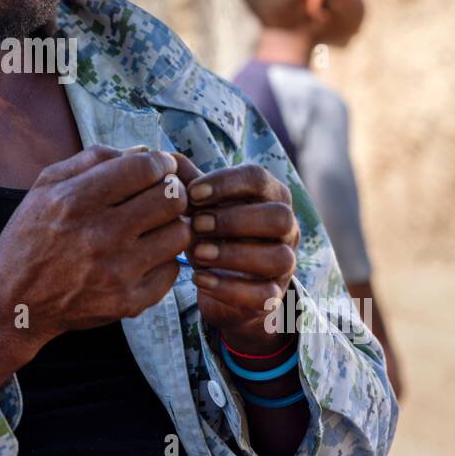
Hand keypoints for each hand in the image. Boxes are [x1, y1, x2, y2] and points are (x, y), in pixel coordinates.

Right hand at [0, 145, 190, 358]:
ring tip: (153, 226)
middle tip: (161, 193)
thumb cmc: (30, 237)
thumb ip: (92, 160)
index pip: (144, 169)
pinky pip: (172, 270)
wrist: (14, 301)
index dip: (160, 163)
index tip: (159, 167)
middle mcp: (98, 236)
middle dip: (171, 189)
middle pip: (170, 199)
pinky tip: (143, 256)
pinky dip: (162, 259)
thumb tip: (142, 149)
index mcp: (76, 201)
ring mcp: (116, 272)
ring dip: (171, 224)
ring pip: (179, 234)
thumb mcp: (45, 186)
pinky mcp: (128, 302)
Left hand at [172, 154, 299, 354]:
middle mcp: (287, 228)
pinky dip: (230, 288)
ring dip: (234, 254)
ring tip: (196, 253)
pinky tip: (199, 280)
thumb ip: (188, 183)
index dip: (225, 183)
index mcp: (270, 196)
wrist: (224, 282)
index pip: (258, 178)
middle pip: (279, 217)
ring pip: (278, 257)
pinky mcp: (275, 296)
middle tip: (197, 224)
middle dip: (235, 220)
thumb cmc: (213, 232)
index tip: (192, 193)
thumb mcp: (201, 206)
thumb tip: (167, 160)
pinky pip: (265, 295)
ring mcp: (286, 263)